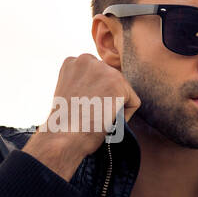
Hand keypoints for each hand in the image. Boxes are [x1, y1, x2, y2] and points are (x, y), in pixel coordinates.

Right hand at [26, 55, 139, 179]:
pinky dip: (125, 116)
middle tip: (92, 114)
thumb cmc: (65, 123)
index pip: (99, 76)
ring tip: (97, 116)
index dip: (96, 95)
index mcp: (73, 61)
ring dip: (115, 107)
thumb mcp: (71, 92)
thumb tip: (106, 90)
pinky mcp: (118, 84)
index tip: (85, 107)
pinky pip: (133, 102)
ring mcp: (104, 70)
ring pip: (124, 91)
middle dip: (108, 99)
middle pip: (113, 81)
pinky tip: (107, 119)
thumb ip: (86, 83)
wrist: (64, 136)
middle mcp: (87, 59)